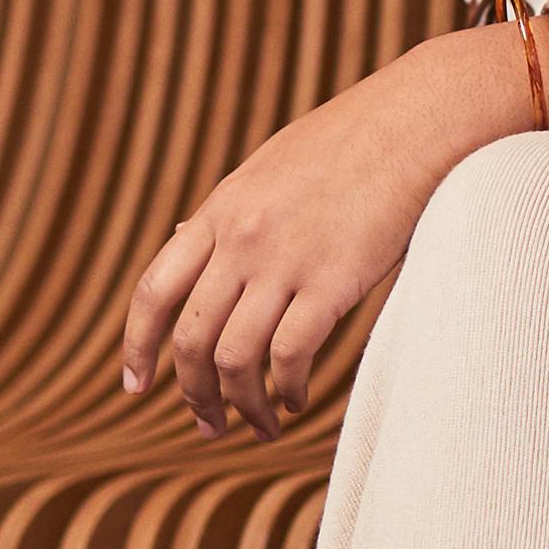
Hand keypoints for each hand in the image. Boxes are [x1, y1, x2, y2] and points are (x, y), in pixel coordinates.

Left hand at [121, 25, 535, 436]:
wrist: (412, 122)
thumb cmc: (350, 142)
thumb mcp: (266, 169)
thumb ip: (227, 213)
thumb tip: (184, 237)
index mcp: (220, 212)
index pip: (154, 290)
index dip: (136, 345)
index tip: (136, 385)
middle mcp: (240, 241)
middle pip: (191, 339)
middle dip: (192, 393)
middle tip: (208, 426)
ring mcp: (283, 262)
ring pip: (235, 358)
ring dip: (242, 404)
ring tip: (259, 425)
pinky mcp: (332, 282)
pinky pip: (290, 354)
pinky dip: (287, 388)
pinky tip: (296, 399)